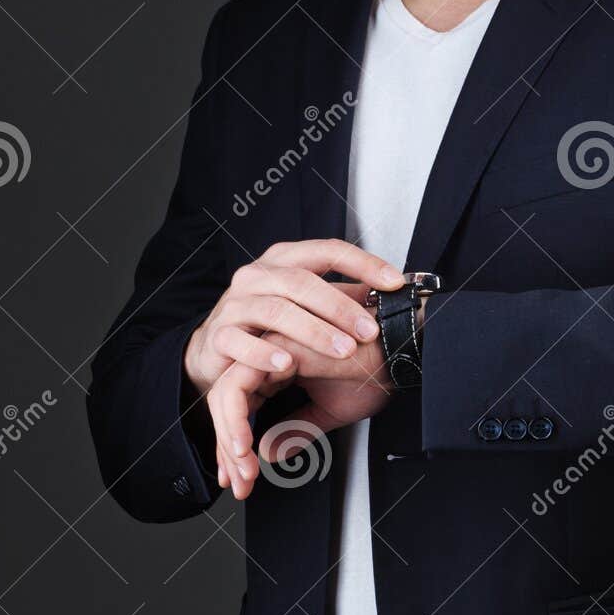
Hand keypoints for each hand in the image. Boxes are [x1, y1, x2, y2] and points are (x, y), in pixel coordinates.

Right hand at [183, 238, 404, 396]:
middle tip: (371, 330)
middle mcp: (257, 275)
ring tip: (343, 350)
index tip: (396, 282)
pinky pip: (240, 341)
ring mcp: (235, 304)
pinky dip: (264, 353)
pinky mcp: (218, 335)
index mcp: (283, 261)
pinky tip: (288, 364)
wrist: (217, 352)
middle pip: (301, 281)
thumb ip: (344, 298)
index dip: (363, 262)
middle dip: (340, 306)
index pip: (327, 250)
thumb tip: (395, 295)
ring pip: (275, 310)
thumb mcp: (308, 307)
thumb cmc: (272, 328)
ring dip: (313, 330)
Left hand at [209, 280, 396, 498]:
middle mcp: (268, 358)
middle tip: (239, 483)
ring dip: (230, 440)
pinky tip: (243, 447)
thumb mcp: (331, 411)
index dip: (237, 448)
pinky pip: (236, 388)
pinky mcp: (271, 351)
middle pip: (226, 405)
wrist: (398, 350)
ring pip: (224, 397)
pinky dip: (235, 420)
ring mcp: (267, 351)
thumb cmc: (374, 370)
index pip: (243, 410)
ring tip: (243, 471)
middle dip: (228, 451)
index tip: (241, 478)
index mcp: (279, 369)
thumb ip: (298, 429)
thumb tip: (270, 452)